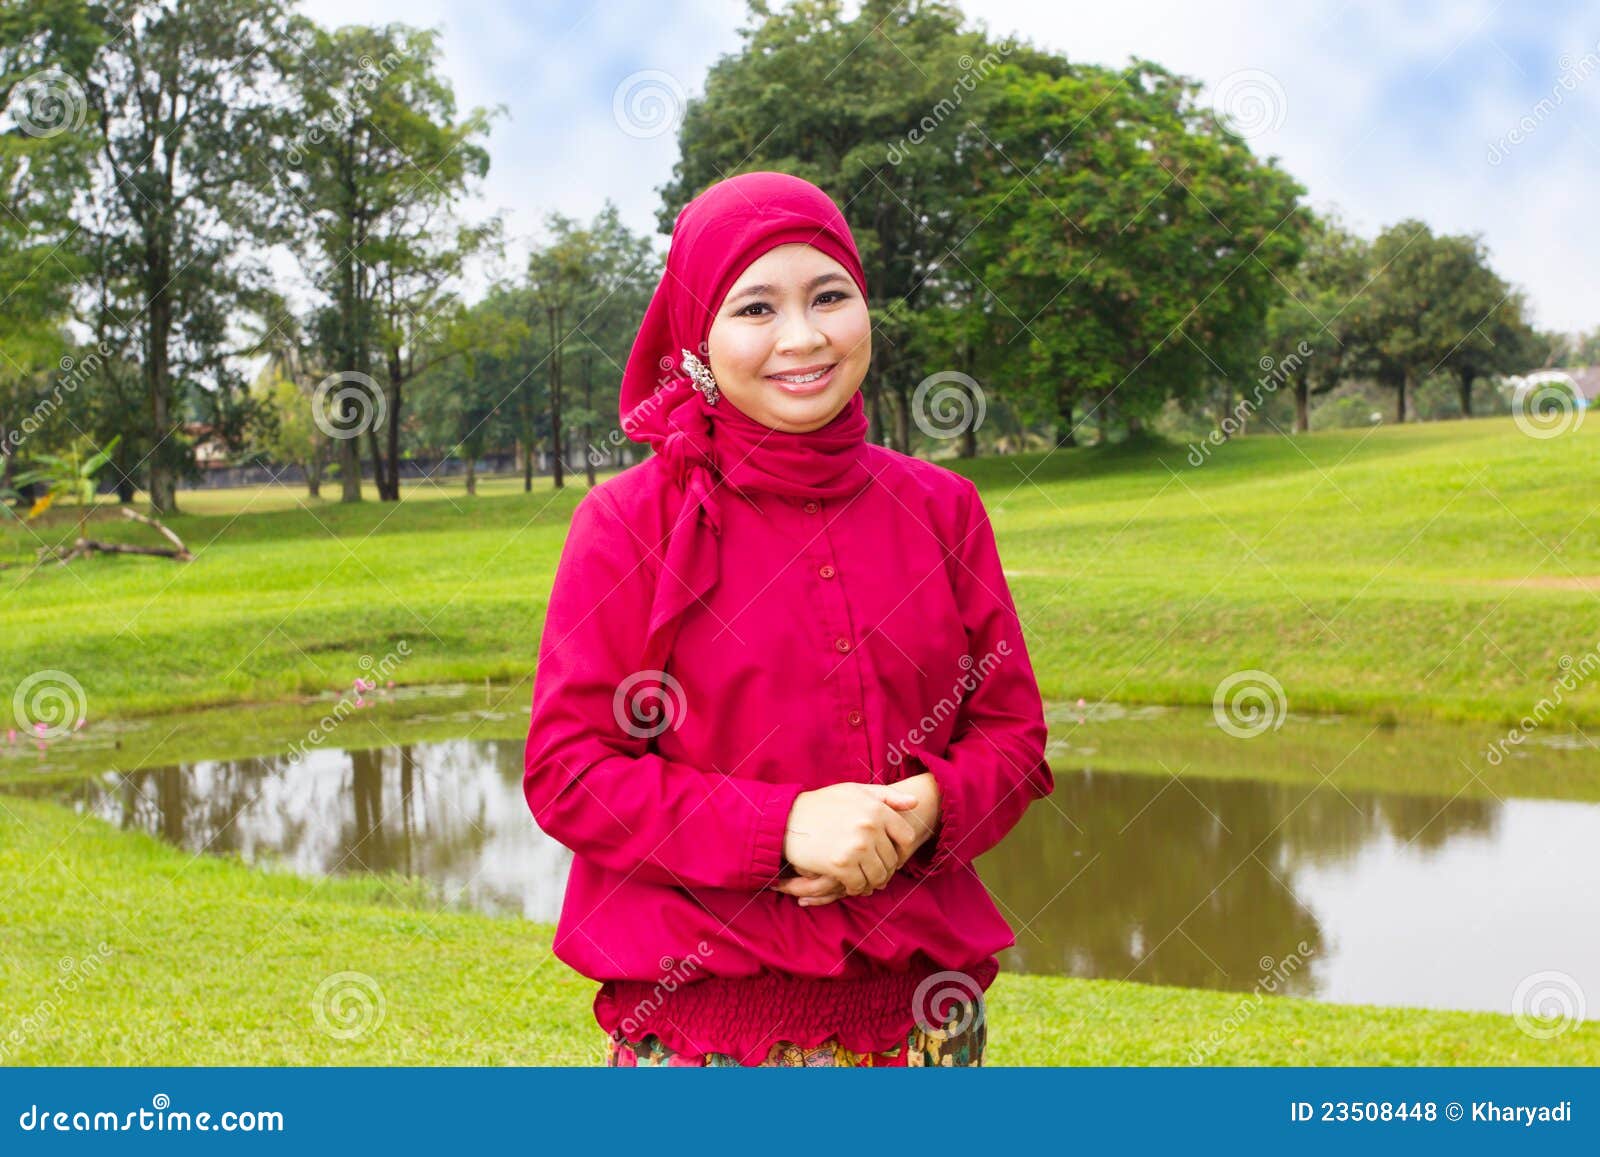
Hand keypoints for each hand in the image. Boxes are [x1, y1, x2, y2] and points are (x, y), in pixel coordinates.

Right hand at [775, 774, 941, 906]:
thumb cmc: (822, 805)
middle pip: (892, 860)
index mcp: (876, 808)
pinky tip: (849, 882)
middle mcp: (869, 827)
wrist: (787, 820)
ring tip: (864, 879)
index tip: (889, 853)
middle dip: (885, 868)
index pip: (906, 837)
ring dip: (872, 881)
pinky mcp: (841, 865)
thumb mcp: (854, 791)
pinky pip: (859, 885)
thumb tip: (915, 802)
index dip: (900, 849)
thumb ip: (886, 796)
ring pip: (878, 875)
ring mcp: (856, 847)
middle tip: (874, 870)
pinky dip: (856, 887)